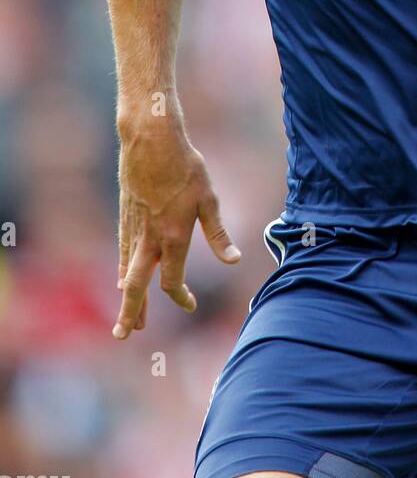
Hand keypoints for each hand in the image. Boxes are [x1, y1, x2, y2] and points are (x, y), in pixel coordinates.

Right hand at [114, 104, 240, 338]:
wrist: (151, 142)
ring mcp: (133, 230)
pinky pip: (122, 253)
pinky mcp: (125, 217)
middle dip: (131, 313)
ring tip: (126, 320)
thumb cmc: (185, 168)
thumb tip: (235, 261)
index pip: (172, 282)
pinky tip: (121, 279)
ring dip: (126, 297)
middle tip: (124, 336)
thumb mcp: (210, 200)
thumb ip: (219, 235)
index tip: (190, 303)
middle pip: (136, 286)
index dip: (181, 297)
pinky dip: (121, 271)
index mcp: (173, 238)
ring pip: (125, 272)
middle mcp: (149, 240)